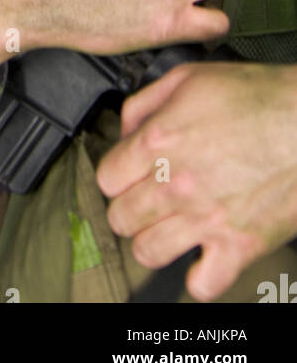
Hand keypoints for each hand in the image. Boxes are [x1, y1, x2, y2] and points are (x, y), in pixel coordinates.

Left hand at [96, 60, 296, 300]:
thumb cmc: (257, 97)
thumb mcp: (188, 78)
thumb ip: (144, 104)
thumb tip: (125, 129)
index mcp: (158, 142)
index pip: (106, 178)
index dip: (116, 175)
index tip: (128, 175)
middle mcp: (175, 184)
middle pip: (120, 217)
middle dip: (128, 208)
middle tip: (146, 200)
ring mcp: (206, 218)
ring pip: (148, 251)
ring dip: (152, 241)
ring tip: (167, 228)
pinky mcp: (239, 244)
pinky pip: (203, 284)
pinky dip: (198, 277)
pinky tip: (202, 257)